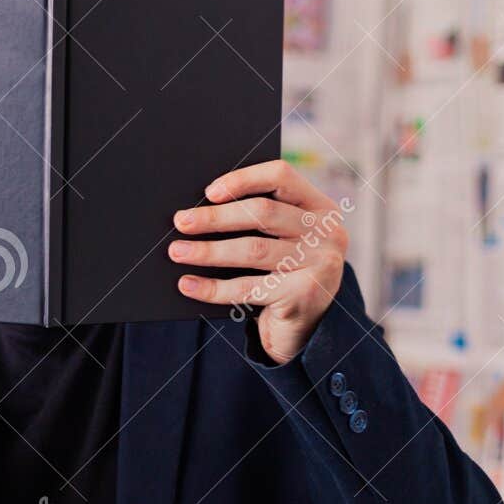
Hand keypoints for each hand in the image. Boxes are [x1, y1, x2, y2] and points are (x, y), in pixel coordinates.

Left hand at [168, 159, 349, 364]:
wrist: (307, 327)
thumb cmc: (284, 274)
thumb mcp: (284, 240)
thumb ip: (261, 221)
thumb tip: (200, 211)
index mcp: (320, 207)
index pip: (282, 177)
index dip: (243, 180)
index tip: (208, 192)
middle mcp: (326, 232)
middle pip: (263, 213)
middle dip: (216, 218)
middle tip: (181, 222)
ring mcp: (319, 264)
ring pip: (252, 250)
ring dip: (208, 251)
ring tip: (178, 251)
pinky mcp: (303, 295)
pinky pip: (247, 288)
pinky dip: (212, 287)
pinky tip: (188, 284)